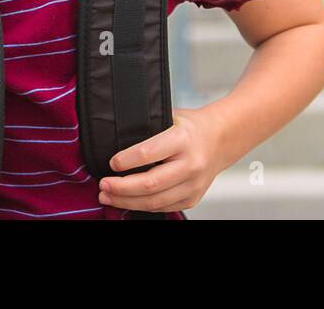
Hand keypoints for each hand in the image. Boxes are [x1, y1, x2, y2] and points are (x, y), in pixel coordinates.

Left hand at [97, 107, 225, 213]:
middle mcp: (190, 164)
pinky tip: (128, 201)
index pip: (149, 153)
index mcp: (182, 139)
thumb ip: (148, 126)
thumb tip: (115, 137)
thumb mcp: (171, 116)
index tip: (112, 163)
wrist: (221, 140)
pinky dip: (142, 206)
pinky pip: (163, 207)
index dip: (126, 160)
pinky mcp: (192, 198)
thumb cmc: (191, 127)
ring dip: (127, 201)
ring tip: (108, 197)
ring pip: (154, 201)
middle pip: (150, 183)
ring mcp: (193, 184)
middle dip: (121, 187)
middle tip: (103, 185)